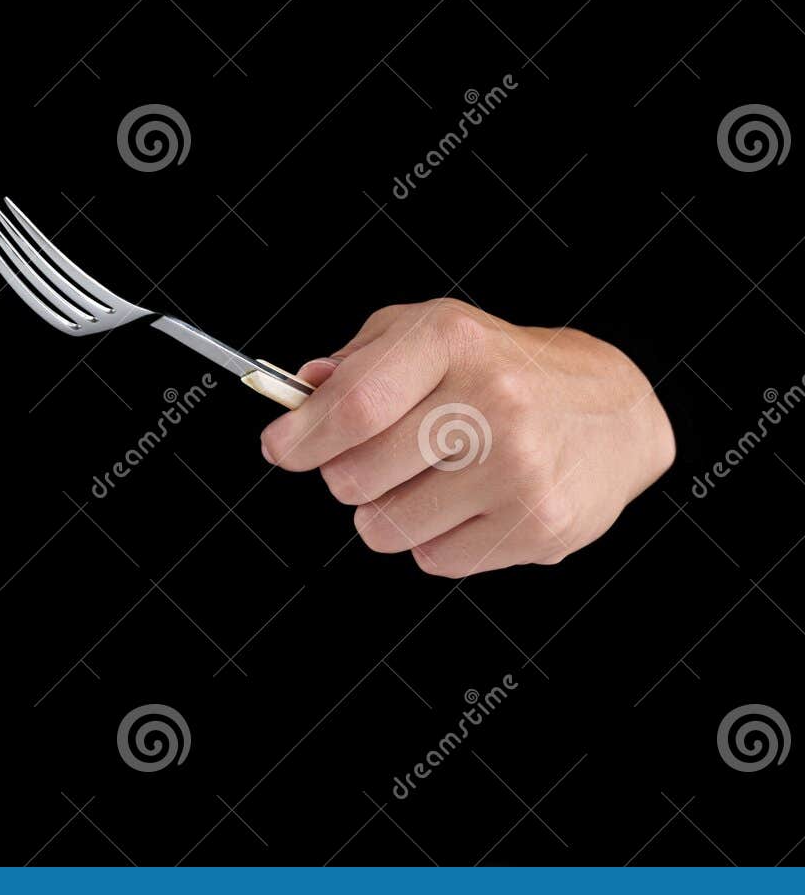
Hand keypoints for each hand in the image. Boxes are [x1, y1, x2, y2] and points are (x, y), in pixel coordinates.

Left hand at [259, 299, 673, 576]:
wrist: (614, 410)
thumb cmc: (502, 368)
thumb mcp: (430, 335)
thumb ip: (358, 361)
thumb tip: (302, 395)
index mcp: (452, 342)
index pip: (354, 404)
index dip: (302, 437)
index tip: (280, 449)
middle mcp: (491, 401)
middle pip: (356, 476)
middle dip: (344, 475)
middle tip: (374, 460)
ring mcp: (519, 467)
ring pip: (386, 526)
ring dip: (387, 512)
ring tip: (427, 480)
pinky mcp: (539, 526)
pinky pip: (434, 560)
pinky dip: (434, 539)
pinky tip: (467, 503)